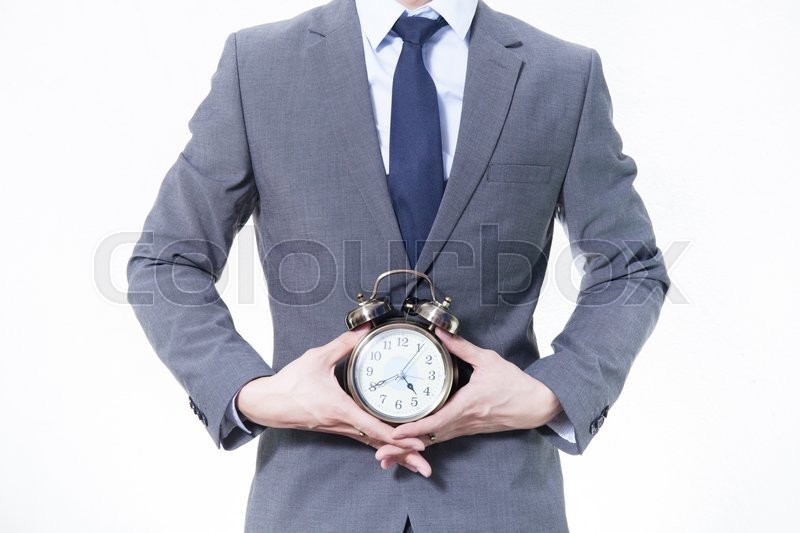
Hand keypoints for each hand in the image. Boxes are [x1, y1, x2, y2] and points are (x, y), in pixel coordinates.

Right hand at [237, 327, 431, 475]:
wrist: (269, 403)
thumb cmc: (291, 383)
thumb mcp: (317, 358)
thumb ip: (343, 344)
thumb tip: (364, 329)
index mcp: (340, 409)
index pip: (373, 426)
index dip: (396, 437)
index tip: (415, 442)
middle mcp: (342, 424)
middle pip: (378, 443)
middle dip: (402, 455)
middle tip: (426, 464)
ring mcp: (339, 429)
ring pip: (372, 445)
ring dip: (395, 454)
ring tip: (417, 462)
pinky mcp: (336, 428)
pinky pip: (363, 440)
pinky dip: (380, 447)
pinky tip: (393, 451)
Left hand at [375, 329, 561, 469]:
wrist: (535, 404)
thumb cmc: (513, 383)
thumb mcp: (488, 360)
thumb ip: (462, 348)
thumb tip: (441, 332)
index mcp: (467, 405)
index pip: (436, 422)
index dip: (414, 429)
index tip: (396, 431)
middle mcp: (465, 420)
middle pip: (430, 437)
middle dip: (406, 445)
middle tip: (382, 449)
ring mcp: (467, 427)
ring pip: (436, 440)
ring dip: (414, 446)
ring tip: (391, 449)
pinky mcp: (470, 429)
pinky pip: (445, 437)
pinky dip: (427, 440)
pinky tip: (414, 440)